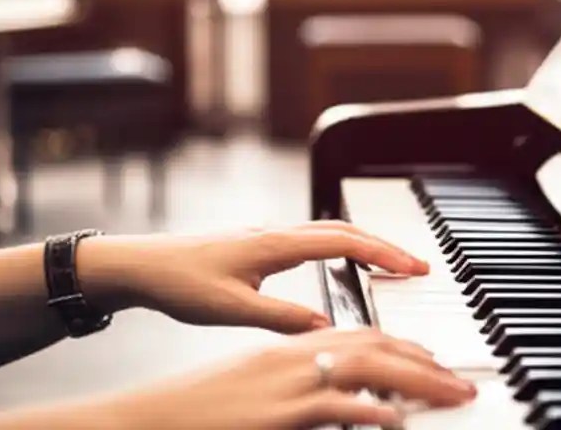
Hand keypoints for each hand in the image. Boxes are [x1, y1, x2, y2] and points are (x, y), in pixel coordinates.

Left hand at [77, 221, 429, 333]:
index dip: (383, 254)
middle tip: (419, 267)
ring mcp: (270, 236)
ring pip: (331, 232)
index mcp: (275, 244)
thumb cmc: (178, 283)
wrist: (141, 265)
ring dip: (367, 245)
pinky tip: (346, 263)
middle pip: (346, 231)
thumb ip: (280, 318)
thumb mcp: (230, 309)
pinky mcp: (261, 245)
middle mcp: (277, 233)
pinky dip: (343, 248)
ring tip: (394, 265)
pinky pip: (314, 240)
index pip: (344, 241)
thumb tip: (325, 328)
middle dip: (387, 246)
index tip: (413, 269)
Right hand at [105, 328, 473, 428]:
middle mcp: (291, 357)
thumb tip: (344, 408)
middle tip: (462, 383)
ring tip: (452, 396)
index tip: (437, 363)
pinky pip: (337, 406)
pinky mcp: (277, 413)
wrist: (145, 420)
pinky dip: (372, 412)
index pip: (361, 335)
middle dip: (425, 362)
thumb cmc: (198, 415)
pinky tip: (398, 421)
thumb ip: (303, 396)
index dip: (406, 346)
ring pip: (368, 368)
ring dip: (417, 380)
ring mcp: (284, 383)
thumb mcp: (256, 395)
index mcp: (288, 349)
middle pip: (375, 345)